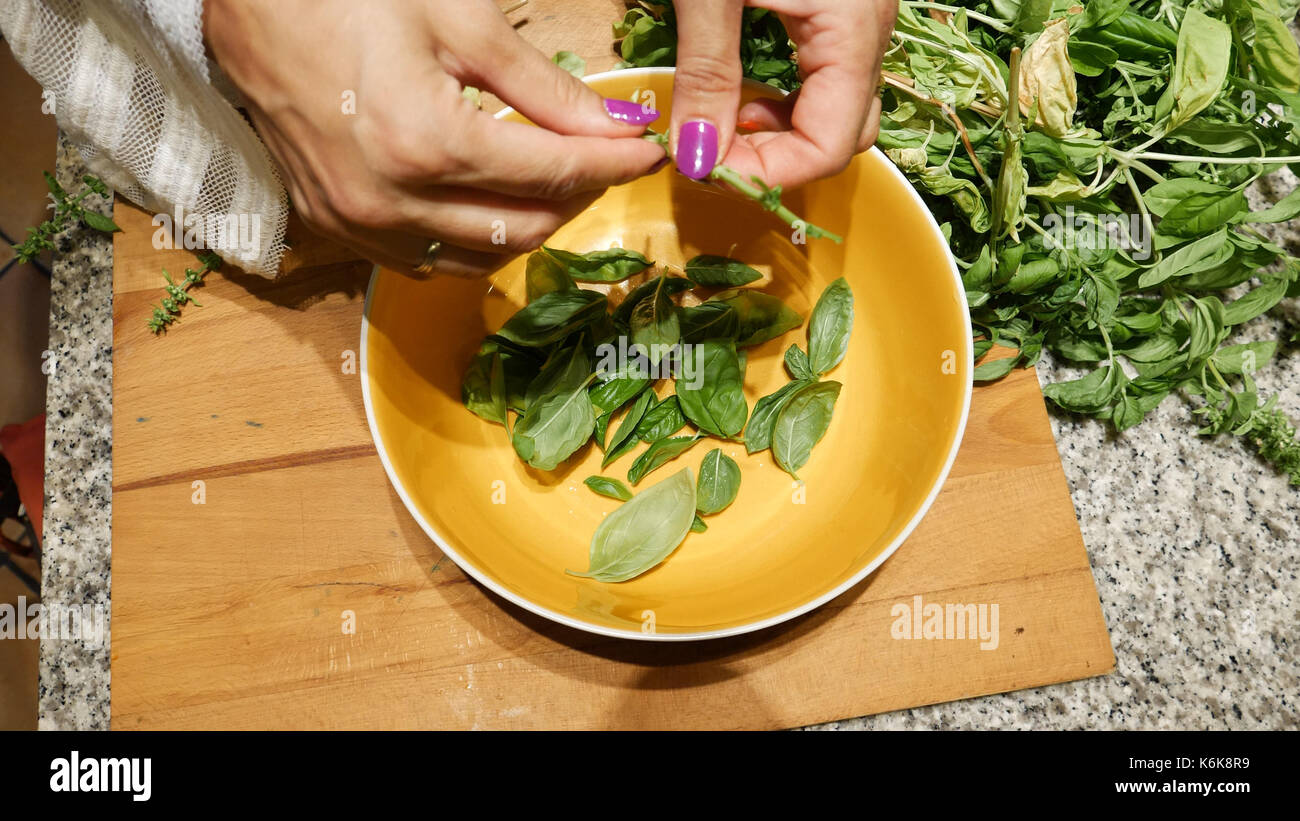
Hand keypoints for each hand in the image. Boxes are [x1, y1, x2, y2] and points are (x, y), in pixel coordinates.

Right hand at [204, 0, 664, 276]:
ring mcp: (358, 225)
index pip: (552, 174)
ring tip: (551, 176)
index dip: (613, 164)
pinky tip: (488, 200)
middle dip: (579, 196)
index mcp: (424, 141)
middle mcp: (390, 202)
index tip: (648, 149)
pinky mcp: (337, 229)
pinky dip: (475, 241)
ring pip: (481, 259)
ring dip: (531, 224)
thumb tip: (615, 126)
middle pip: (525, 229)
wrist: (247, 4)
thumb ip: (544, 86)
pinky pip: (430, 263)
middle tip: (601, 156)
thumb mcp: (460, 19)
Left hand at [670, 0, 895, 188]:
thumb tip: (695, 154)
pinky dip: (789, 106)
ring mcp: (862, 22)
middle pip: (841, 138)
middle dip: (773, 162)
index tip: (703, 166)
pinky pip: (830, 82)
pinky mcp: (842, 10)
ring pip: (840, 114)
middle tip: (708, 154)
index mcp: (852, 32)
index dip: (765, 174)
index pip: (828, 148)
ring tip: (726, 129)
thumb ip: (706, 73)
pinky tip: (748, 99)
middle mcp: (872, 33)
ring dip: (782, 139)